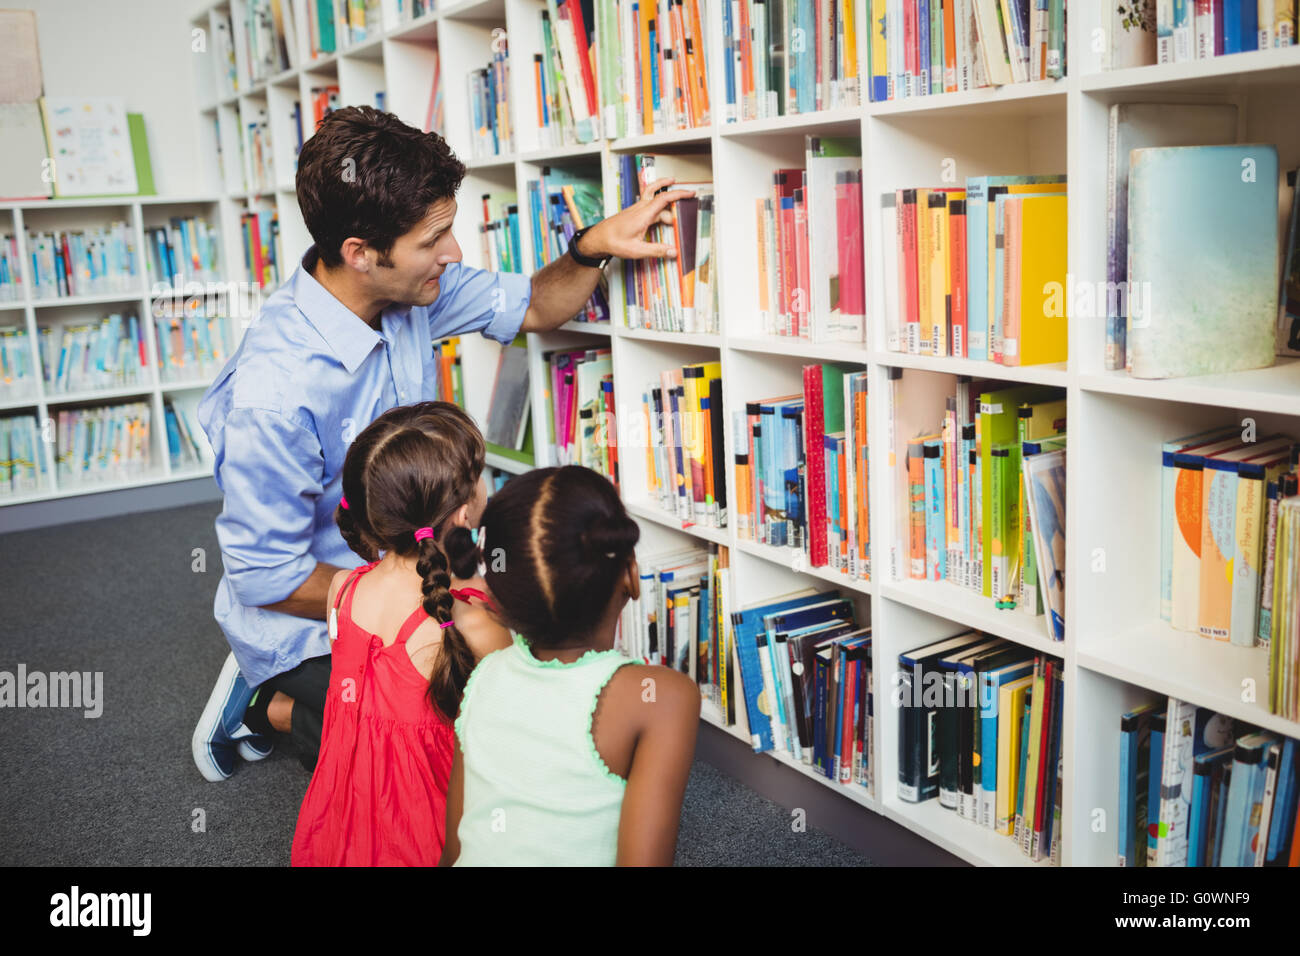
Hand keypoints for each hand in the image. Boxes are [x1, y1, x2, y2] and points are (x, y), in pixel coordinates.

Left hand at [580, 177, 695, 261]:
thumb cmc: (613, 242)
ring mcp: (637, 209)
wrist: (598, 238)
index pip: (664, 198)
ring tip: (675, 210)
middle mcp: (640, 208)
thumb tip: (673, 252)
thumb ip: (656, 250)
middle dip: (674, 192)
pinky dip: (658, 208)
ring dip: (666, 202)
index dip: (679, 194)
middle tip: (687, 194)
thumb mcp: (637, 250)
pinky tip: (662, 217)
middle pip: (660, 195)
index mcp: (643, 214)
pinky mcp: (634, 213)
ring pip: (655, 200)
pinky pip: (649, 205)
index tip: (690, 193)